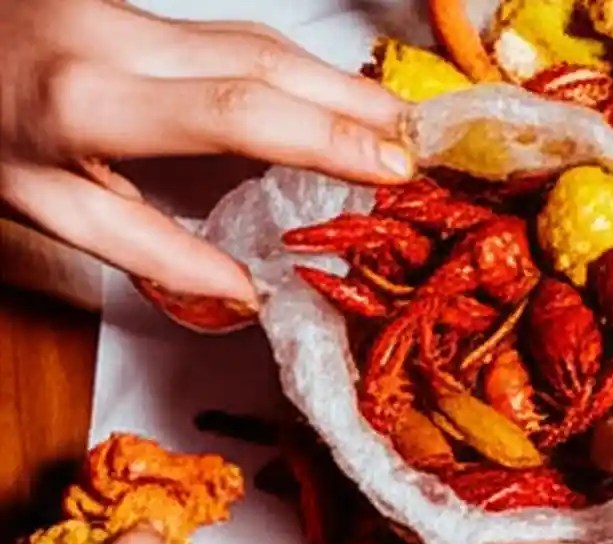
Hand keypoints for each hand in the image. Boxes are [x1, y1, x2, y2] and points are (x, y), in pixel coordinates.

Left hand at [0, 0, 414, 304]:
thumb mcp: (39, 205)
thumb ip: (146, 250)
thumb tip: (245, 294)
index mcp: (89, 99)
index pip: (236, 110)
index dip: (325, 137)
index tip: (389, 170)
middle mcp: (117, 39)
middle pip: (267, 60)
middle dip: (356, 104)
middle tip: (422, 145)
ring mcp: (128, 11)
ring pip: (259, 39)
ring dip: (336, 82)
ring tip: (395, 127)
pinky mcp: (136, 4)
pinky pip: (238, 34)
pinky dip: (299, 69)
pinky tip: (332, 96)